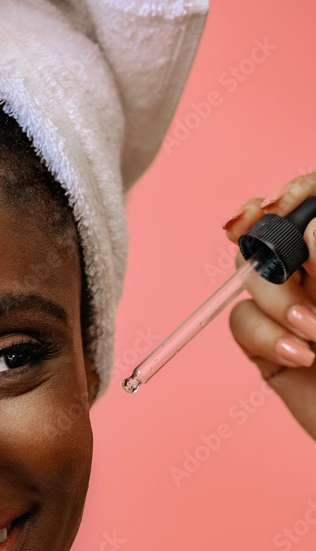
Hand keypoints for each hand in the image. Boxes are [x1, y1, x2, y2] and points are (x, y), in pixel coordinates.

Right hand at [223, 172, 315, 439]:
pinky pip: (241, 324)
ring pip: (250, 278)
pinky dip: (265, 336)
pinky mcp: (268, 348)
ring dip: (277, 302)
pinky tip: (300, 356)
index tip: (292, 199)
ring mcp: (293, 311)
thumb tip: (307, 222)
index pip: (309, 204)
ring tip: (314, 331)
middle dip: (277, 250)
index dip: (297, 194)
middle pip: (270, 233)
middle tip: (302, 271)